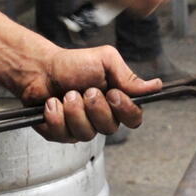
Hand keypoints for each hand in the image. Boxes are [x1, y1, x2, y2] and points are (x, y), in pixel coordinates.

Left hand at [15, 43, 161, 142]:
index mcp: (116, 103)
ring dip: (73, 110)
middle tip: (85, 90)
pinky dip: (55, 115)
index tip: (112, 93)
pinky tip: (52, 103)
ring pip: (86, 134)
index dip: (125, 110)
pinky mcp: (60, 134)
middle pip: (110, 128)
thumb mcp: (104, 60)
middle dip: (95, 107)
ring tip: (66, 94)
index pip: (134, 118)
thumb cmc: (73, 64)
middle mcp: (101, 119)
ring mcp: (81, 128)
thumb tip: (155, 86)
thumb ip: (127, 75)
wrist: (41, 68)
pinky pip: (62, 135)